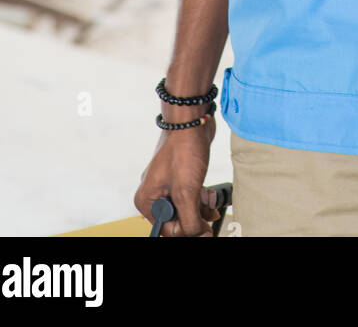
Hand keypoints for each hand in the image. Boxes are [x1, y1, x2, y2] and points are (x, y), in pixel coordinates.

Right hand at [134, 120, 219, 237]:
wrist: (192, 120)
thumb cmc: (184, 150)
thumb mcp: (187, 192)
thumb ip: (191, 221)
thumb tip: (200, 236)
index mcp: (147, 200)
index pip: (167, 230)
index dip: (188, 231)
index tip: (204, 228)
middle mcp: (154, 193)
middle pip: (177, 220)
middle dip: (196, 217)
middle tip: (209, 212)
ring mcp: (167, 184)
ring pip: (186, 208)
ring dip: (201, 208)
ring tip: (210, 199)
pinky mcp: (180, 176)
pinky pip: (190, 195)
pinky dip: (201, 197)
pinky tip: (209, 193)